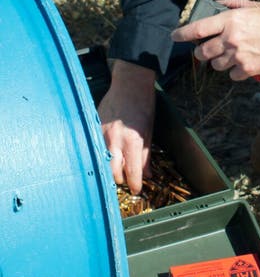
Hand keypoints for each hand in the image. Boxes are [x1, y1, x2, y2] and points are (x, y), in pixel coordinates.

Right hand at [97, 60, 156, 193]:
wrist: (129, 85)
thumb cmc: (143, 107)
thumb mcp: (149, 132)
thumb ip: (146, 155)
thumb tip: (147, 174)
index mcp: (132, 142)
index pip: (132, 173)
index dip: (135, 185)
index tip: (137, 190)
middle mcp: (114, 141)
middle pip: (113, 173)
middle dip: (121, 180)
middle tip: (127, 179)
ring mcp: (101, 135)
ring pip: (102, 164)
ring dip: (109, 170)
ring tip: (116, 170)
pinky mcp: (93, 129)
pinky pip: (95, 150)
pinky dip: (100, 156)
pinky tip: (104, 157)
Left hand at [172, 0, 259, 79]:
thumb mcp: (251, 5)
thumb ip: (231, 5)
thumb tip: (216, 5)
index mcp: (230, 20)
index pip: (197, 29)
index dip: (182, 33)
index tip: (175, 36)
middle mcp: (231, 39)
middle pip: (202, 52)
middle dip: (201, 53)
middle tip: (205, 51)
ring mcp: (239, 56)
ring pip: (216, 65)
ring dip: (219, 62)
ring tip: (230, 56)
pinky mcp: (248, 70)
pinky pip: (231, 75)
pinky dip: (234, 71)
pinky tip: (242, 64)